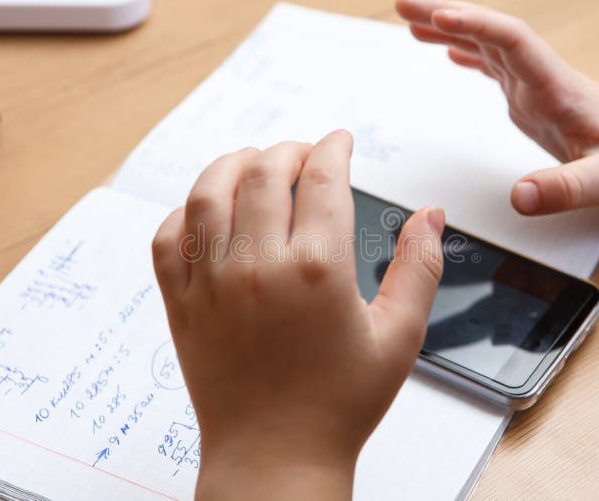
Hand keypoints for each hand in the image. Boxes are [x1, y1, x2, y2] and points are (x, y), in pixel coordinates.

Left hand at [151, 130, 444, 499]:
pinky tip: (206, 211)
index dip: (334, 148)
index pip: (323, 178)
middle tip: (304, 154)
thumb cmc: (338, 406)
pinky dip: (184, 214)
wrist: (276, 459)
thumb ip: (419, 268)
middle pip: (263, 172)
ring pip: (209, 192)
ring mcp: (212, 284)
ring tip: (252, 162)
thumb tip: (429, 216)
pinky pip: (168, 239)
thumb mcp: (399, 338)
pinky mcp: (182, 305)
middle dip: (288, 150)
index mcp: (318, 270)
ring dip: (231, 164)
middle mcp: (258, 267)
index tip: (340, 140)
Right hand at [396, 0, 598, 214]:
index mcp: (558, 88)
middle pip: (491, 32)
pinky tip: (449, 52)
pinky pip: (493, 66)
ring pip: (487, 44)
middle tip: (406, 6)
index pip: (513, 41)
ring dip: (449, 29)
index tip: (440, 19)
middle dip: (447, 15)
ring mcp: (536, 87)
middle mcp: (543, 79)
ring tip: (412, 21)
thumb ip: (567, 189)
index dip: (476, 26)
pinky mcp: (532, 99)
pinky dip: (467, 54)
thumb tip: (521, 197)